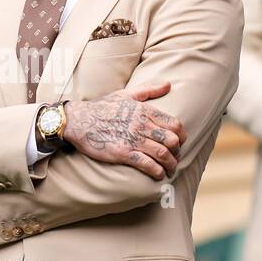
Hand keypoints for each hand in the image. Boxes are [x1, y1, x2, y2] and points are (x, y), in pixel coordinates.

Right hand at [63, 82, 186, 179]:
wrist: (79, 121)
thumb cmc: (102, 107)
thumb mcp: (126, 94)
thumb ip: (149, 90)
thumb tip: (168, 84)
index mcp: (145, 110)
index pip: (175, 124)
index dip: (182, 136)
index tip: (180, 143)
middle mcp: (142, 124)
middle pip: (173, 140)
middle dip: (178, 152)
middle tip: (175, 158)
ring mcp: (133, 139)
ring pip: (163, 154)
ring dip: (170, 165)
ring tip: (170, 170)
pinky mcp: (124, 153)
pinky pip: (148, 164)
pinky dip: (157, 172)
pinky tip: (159, 175)